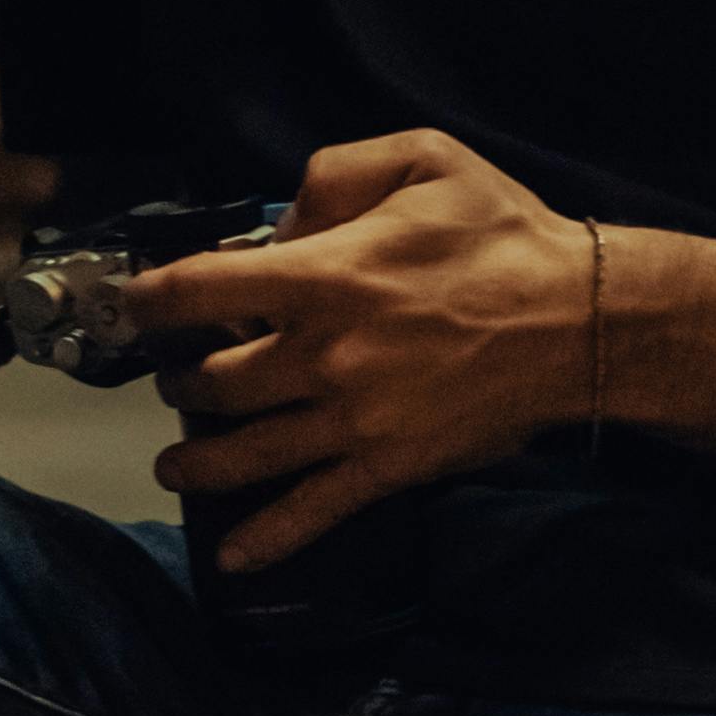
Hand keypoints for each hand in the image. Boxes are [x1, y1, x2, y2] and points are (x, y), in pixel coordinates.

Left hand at [120, 128, 591, 574]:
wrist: (581, 322)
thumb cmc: (503, 234)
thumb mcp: (422, 159)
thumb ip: (335, 176)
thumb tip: (280, 225)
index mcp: (324, 275)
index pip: (201, 290)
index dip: (151, 299)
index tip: (134, 306)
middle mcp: (324, 354)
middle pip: (214, 380)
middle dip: (180, 380)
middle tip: (178, 376)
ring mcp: (353, 419)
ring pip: (246, 452)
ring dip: (197, 461)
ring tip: (175, 461)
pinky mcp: (389, 466)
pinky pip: (315, 510)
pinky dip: (268, 538)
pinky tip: (231, 557)